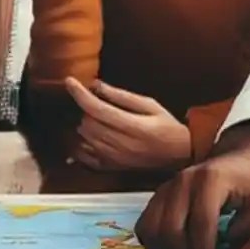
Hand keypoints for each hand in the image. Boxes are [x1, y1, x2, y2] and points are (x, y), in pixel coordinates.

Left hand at [65, 78, 190, 170]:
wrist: (180, 155)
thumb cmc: (167, 126)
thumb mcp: (150, 105)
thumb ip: (121, 96)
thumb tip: (96, 85)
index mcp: (133, 126)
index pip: (97, 109)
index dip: (80, 94)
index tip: (70, 81)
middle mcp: (121, 145)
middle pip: (87, 123)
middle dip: (87, 109)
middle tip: (99, 103)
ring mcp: (114, 159)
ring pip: (84, 137)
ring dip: (86, 124)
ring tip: (100, 118)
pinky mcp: (111, 168)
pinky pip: (84, 156)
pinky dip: (81, 144)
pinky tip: (89, 136)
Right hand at [135, 130, 249, 248]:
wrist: (235, 160)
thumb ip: (247, 231)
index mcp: (210, 180)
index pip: (202, 223)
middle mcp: (183, 181)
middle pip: (171, 229)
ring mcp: (166, 187)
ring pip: (152, 228)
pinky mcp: (156, 195)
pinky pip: (144, 226)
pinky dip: (154, 244)